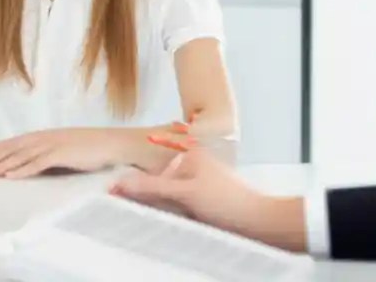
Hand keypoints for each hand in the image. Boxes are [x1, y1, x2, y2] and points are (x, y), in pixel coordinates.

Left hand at [0, 128, 129, 178]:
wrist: (114, 144)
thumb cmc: (89, 150)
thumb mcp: (61, 152)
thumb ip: (43, 157)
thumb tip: (26, 168)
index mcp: (40, 137)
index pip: (8, 145)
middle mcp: (41, 138)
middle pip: (7, 149)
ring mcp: (51, 144)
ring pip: (18, 156)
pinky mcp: (61, 153)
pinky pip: (37, 163)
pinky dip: (21, 170)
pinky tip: (9, 177)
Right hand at [109, 149, 307, 251]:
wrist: (260, 222)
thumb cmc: (229, 202)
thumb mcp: (184, 193)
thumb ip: (152, 187)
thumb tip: (122, 183)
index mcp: (190, 153)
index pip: (152, 170)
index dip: (135, 185)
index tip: (115, 196)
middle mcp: (195, 164)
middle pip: (160, 182)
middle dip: (151, 196)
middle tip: (141, 207)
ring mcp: (200, 182)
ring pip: (170, 195)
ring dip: (164, 207)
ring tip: (173, 215)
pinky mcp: (205, 199)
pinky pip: (181, 204)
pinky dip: (176, 212)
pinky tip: (182, 219)